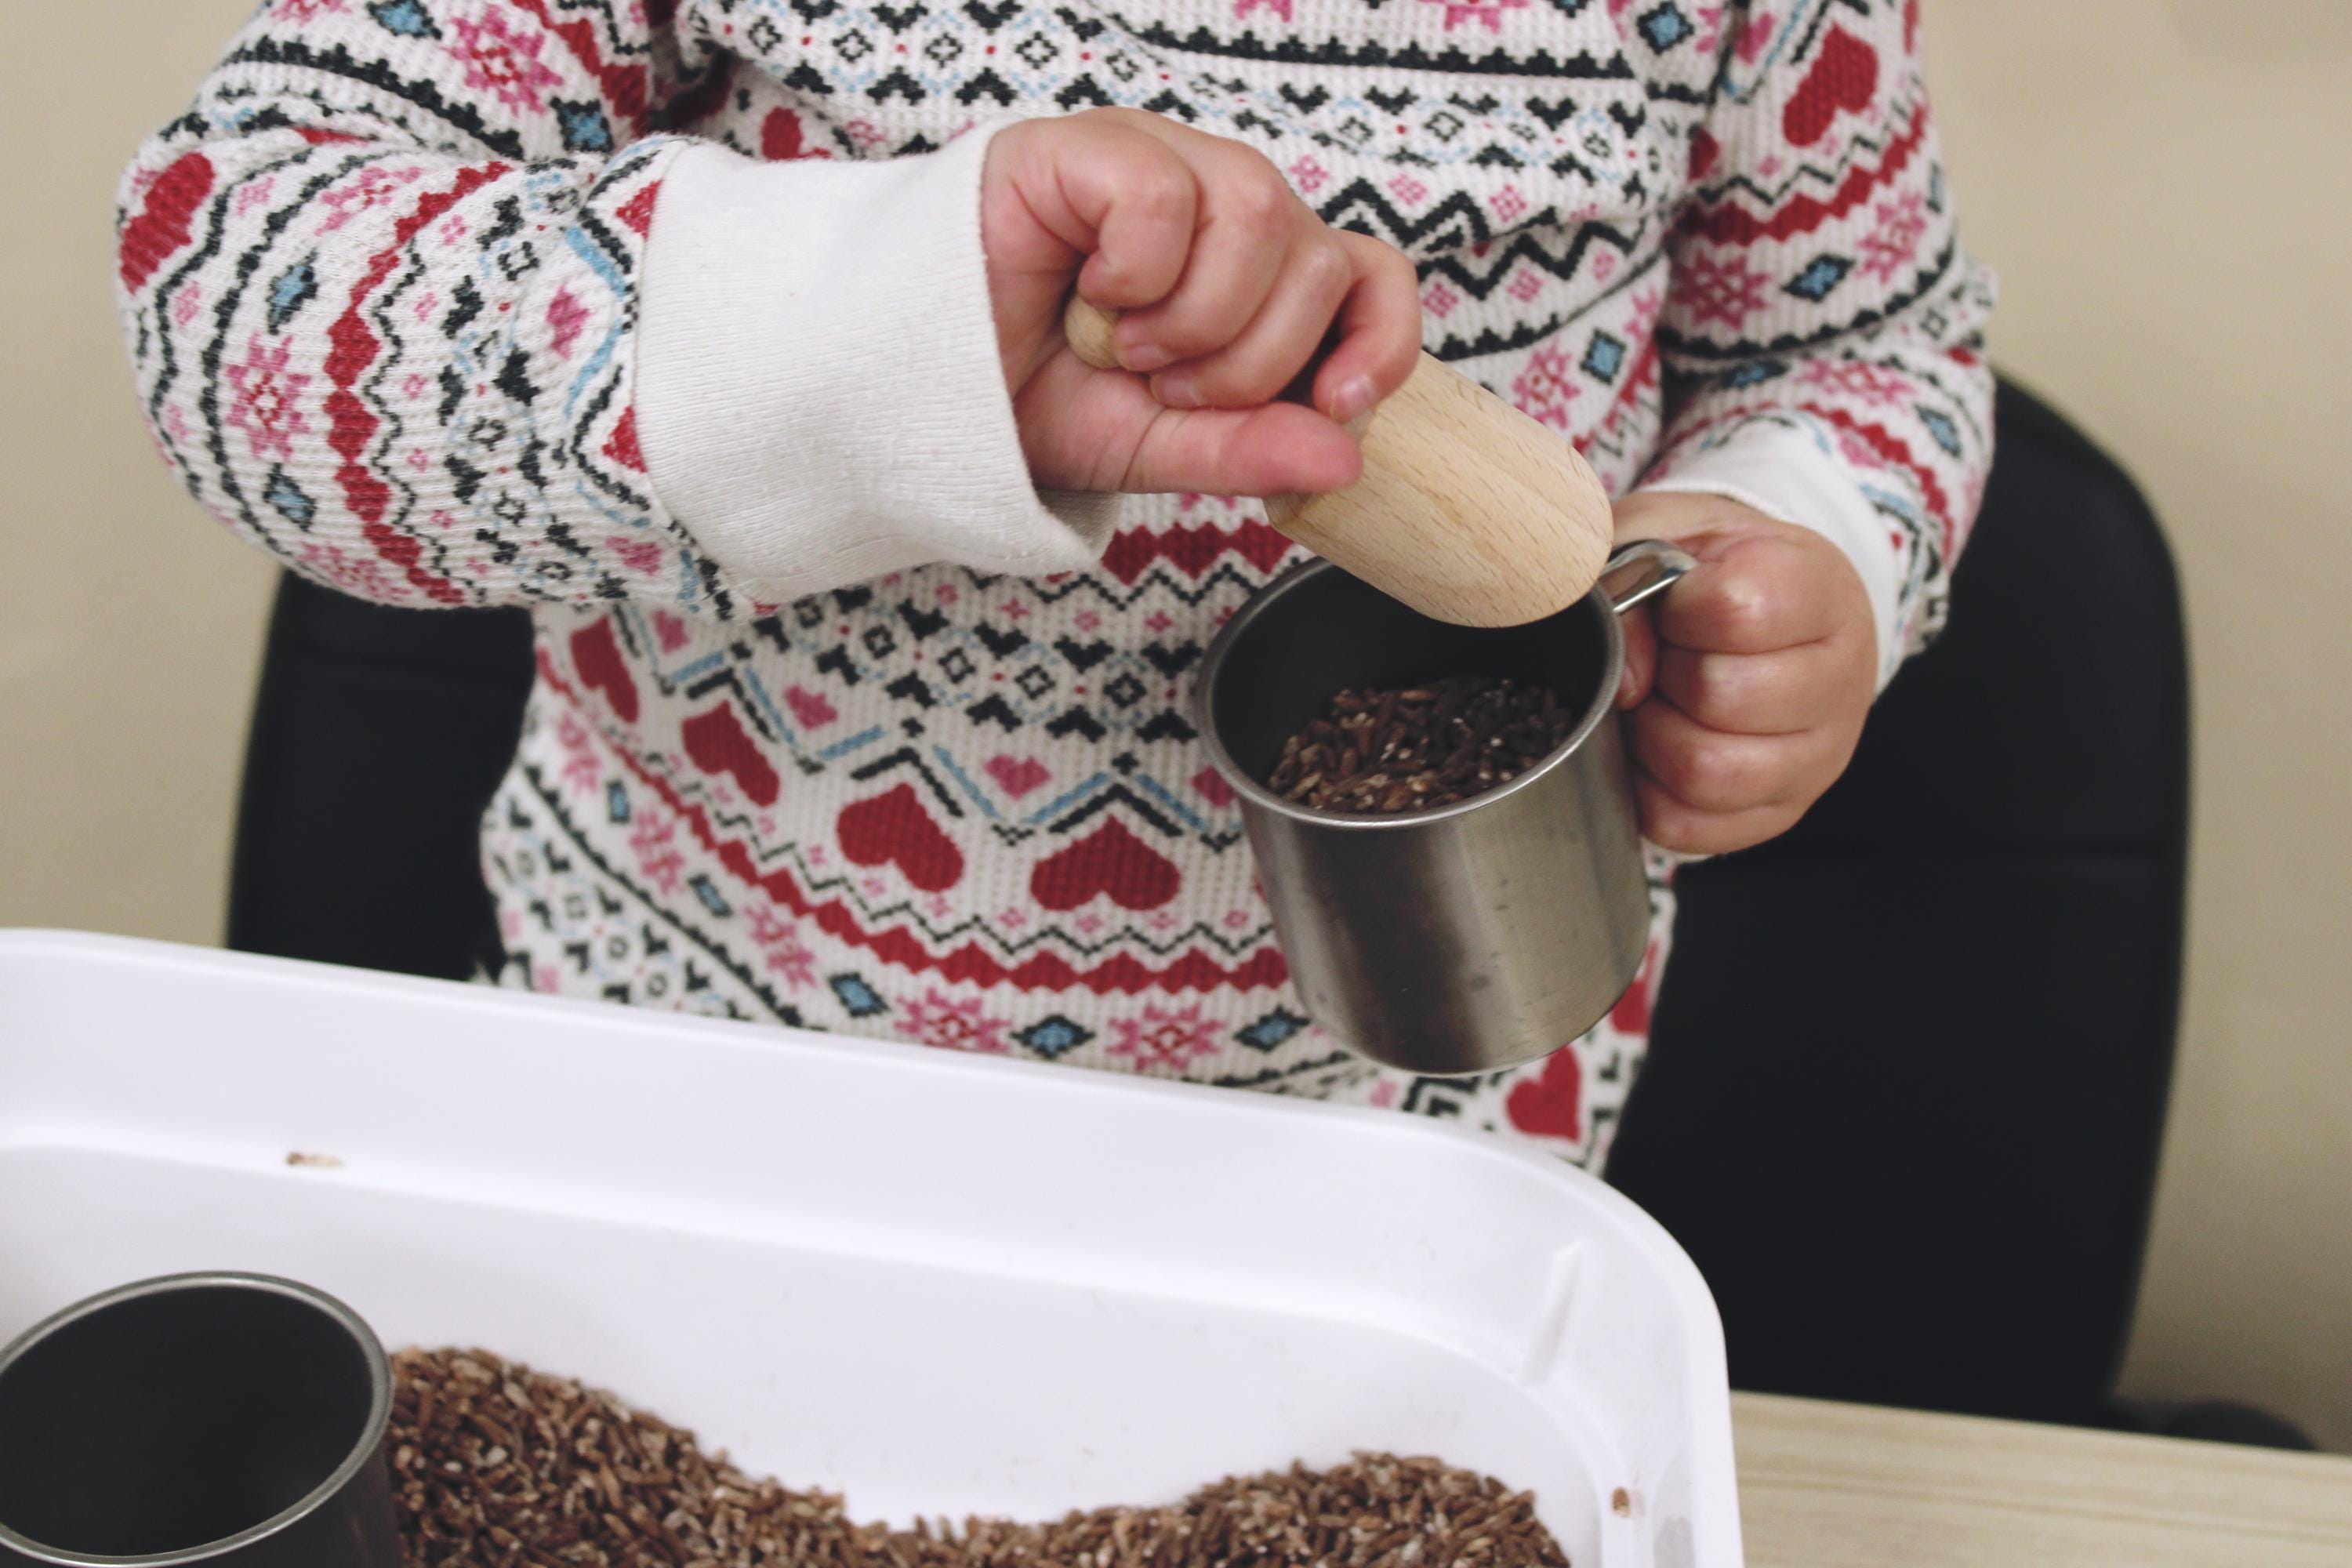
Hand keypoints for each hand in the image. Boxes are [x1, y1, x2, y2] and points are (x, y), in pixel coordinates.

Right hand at [982, 109, 1420, 497]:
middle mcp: (1216, 204)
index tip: (1338, 405)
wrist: (918, 398)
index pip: (1369, 274)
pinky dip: (1137, 270)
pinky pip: (1165, 191)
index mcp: (1252, 274)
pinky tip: (1091, 295)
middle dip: (1251, 360)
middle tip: (1166, 387)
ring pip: (1260, 211)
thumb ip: (1250, 450)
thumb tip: (1350, 454)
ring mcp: (1156, 163)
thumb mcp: (1158, 450)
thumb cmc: (1032, 403)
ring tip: (1127, 350)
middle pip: (1317, 256)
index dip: (1378, 338)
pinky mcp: (1085, 147)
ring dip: (1198, 317)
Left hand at [1610, 492, 1878, 855]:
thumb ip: (1633, 577)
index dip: (1679, 609)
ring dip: (1652, 736)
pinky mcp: (1777, 814)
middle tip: (1663, 657)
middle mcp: (1839, 682)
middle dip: (1664, 676)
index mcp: (1823, 591)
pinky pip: (1687, 823)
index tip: (1676, 602)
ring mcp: (1816, 759)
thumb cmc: (1712, 574)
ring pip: (1708, 772)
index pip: (1739, 610)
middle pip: (1721, 696)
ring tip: (1655, 702)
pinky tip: (1652, 747)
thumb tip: (1627, 674)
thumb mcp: (1669, 538)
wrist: (1766, 610)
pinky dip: (1646, 789)